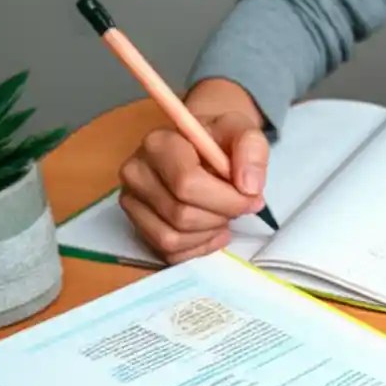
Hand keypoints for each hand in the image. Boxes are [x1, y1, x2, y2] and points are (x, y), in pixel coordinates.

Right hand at [118, 80, 267, 263]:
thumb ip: (252, 151)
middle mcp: (136, 173)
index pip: (187, 183)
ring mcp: (132, 202)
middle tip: (236, 206)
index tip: (250, 197)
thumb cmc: (220, 140)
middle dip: (220, 217)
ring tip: (222, 216)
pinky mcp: (138, 226)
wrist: (202, 147)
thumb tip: (249, 187)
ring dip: (208, 233)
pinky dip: (198, 247)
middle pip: (181, 215)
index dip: (226, 199)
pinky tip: (211, 230)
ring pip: (173, 238)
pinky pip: (169, 252)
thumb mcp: (243, 132)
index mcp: (159, 143)